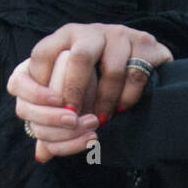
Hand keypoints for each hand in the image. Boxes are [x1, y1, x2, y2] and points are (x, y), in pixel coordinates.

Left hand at [6, 22, 174, 162]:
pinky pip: (136, 75)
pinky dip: (127, 98)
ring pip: (112, 70)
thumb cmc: (98, 78)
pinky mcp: (146, 44)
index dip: (41, 85)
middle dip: (75, 92)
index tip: (51, 109)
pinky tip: (121, 109)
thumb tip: (41, 156)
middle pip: (79, 57)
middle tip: (75, 116)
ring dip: (105, 101)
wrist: (145, 61)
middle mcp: (91, 32)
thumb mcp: (73, 89)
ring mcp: (121, 35)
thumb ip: (54, 119)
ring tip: (101, 119)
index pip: (43, 54)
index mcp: (65, 37)